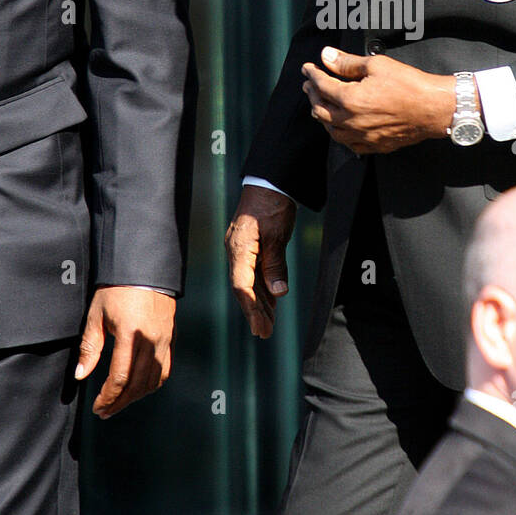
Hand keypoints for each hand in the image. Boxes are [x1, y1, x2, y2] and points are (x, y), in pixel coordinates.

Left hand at [75, 285, 175, 418]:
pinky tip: (139, 388)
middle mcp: (150, 340)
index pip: (120, 377)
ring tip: (120, 402)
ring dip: (135, 396)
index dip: (108, 397)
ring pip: (153, 381)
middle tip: (105, 412)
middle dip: (120, 402)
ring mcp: (164, 340)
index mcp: (130, 334)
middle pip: (137, 384)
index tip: (97, 407)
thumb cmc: (117, 289)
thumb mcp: (96, 315)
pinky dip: (152, 384)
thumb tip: (80, 375)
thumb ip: (89, 347)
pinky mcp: (170, 338)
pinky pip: (164, 369)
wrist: (145, 270)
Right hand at [225, 185, 296, 337]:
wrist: (268, 180)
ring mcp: (242, 249)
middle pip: (243, 288)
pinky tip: (271, 302)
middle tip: (264, 334)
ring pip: (249, 282)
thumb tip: (278, 292)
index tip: (261, 328)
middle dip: (254, 312)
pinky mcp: (250, 247)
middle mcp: (236, 251)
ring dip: (259, 304)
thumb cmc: (272, 204)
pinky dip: (262, 288)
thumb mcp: (278, 234)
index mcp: (240, 249)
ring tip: (269, 325)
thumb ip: (276, 263)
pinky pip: (254, 273)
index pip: (242, 286)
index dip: (252, 309)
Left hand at [302, 46, 455, 153]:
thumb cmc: (409, 84)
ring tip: (320, 105)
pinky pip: (349, 144)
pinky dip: (339, 134)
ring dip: (322, 116)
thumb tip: (326, 55)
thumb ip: (347, 63)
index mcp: (350, 100)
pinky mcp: (375, 145)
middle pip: (321, 109)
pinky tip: (340, 128)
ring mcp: (363, 136)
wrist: (434, 108)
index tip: (308, 67)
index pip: (322, 86)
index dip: (312, 74)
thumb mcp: (376, 65)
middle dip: (313, 95)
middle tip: (309, 85)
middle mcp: (352, 122)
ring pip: (331, 130)